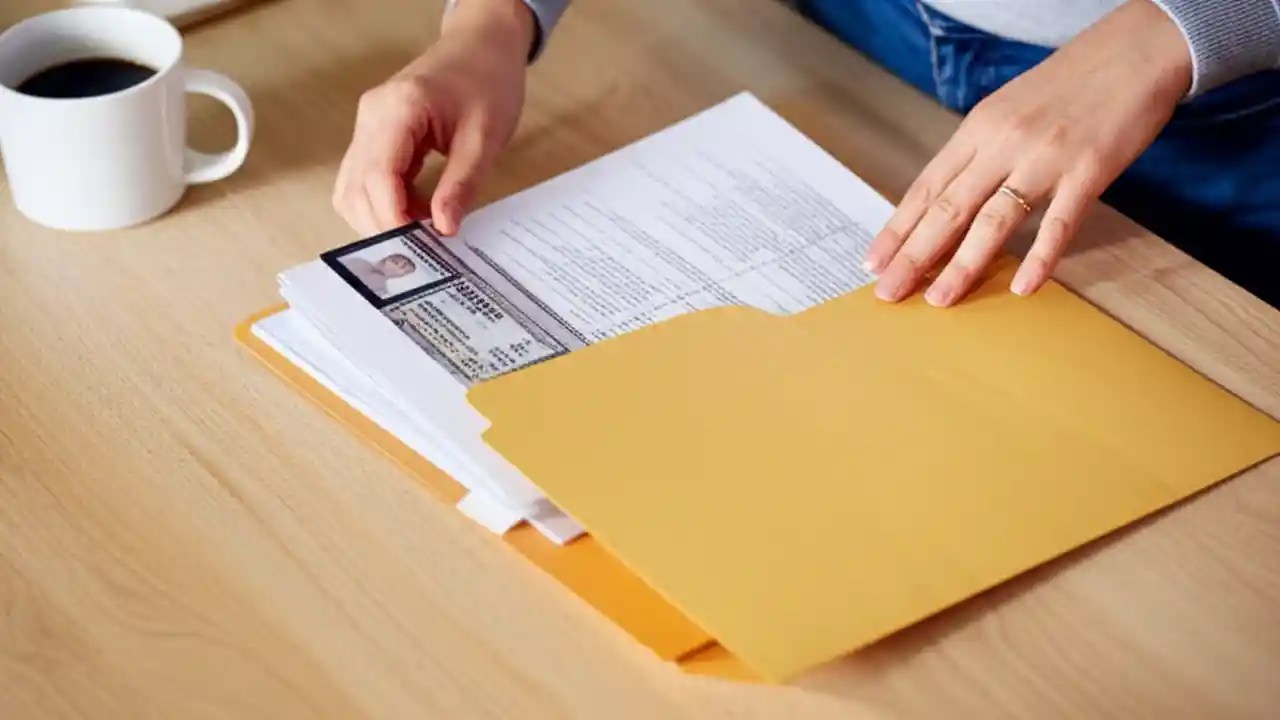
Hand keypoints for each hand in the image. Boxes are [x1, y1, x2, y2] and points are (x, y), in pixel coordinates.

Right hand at [333, 0, 533, 235]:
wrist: (481, 46)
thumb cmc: (487, 81)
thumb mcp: (485, 137)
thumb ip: (462, 184)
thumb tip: (443, 227)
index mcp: (398, 109)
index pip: (378, 176)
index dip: (393, 219)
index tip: (420, 248)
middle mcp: (371, 117)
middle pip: (356, 189)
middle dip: (384, 225)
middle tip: (424, 248)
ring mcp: (367, 125)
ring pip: (352, 189)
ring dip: (381, 217)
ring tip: (423, 228)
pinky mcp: (373, 135)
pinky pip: (364, 179)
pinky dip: (384, 202)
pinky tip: (417, 210)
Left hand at [865, 0, 1192, 305]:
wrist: (1136, 50)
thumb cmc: (1070, 83)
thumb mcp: (1007, 110)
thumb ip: (979, 153)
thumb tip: (948, 200)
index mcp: (978, 129)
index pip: (926, 188)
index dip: (898, 228)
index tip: (874, 261)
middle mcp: (1003, 144)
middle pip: (948, 208)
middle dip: (914, 256)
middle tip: (888, 292)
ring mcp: (1045, 158)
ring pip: (993, 220)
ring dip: (963, 264)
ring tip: (939, 300)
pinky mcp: (1089, 171)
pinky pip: (1058, 223)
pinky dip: (1039, 257)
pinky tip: (1021, 287)